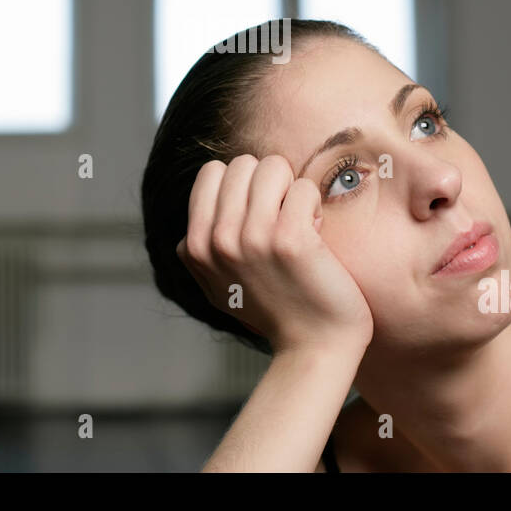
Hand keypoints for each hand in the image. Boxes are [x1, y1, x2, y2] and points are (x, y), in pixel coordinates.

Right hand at [176, 154, 373, 355]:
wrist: (313, 346)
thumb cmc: (273, 310)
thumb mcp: (216, 283)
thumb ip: (199, 248)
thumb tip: (198, 214)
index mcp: (195, 246)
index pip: (212, 172)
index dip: (240, 185)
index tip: (256, 215)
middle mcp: (218, 240)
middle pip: (243, 163)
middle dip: (268, 184)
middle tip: (280, 221)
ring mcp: (252, 238)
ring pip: (273, 167)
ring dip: (291, 191)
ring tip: (297, 225)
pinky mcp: (290, 239)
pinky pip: (304, 187)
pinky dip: (315, 206)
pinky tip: (315, 235)